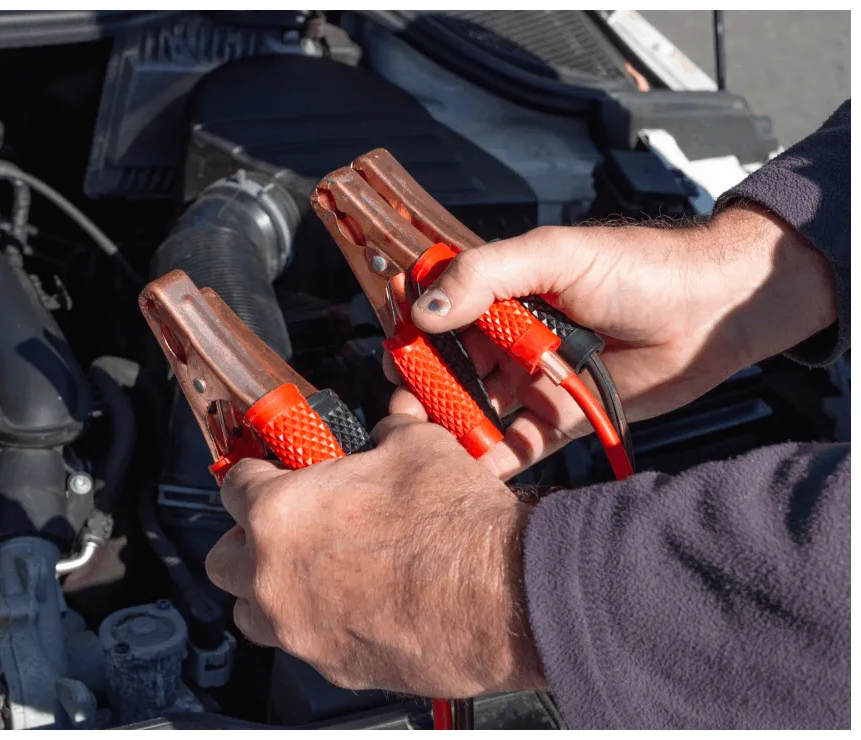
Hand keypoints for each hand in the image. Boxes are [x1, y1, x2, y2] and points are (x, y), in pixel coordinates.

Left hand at [204, 414, 545, 697]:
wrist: (505, 595)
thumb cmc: (458, 526)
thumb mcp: (416, 446)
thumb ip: (384, 435)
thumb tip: (387, 429)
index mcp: (280, 512)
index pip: (233, 486)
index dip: (253, 474)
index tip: (265, 474)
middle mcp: (274, 576)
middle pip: (224, 558)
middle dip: (248, 540)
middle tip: (284, 526)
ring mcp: (300, 629)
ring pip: (251, 612)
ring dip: (269, 591)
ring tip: (309, 572)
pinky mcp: (334, 667)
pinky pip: (303, 644)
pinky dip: (316, 624)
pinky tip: (355, 605)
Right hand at [391, 203, 835, 477]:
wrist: (712, 312)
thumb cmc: (640, 268)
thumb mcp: (555, 255)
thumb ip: (486, 275)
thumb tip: (424, 308)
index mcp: (500, 291)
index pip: (437, 313)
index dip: (411, 334)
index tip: (395, 355)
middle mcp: (508, 337)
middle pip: (447, 368)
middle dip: (423, 389)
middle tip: (406, 411)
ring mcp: (531, 379)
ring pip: (475, 408)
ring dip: (450, 426)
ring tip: (429, 446)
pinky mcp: (559, 418)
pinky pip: (515, 443)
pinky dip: (490, 458)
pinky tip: (470, 469)